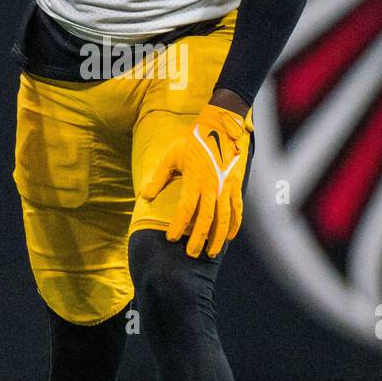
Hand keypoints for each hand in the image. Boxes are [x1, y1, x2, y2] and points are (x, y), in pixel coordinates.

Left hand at [141, 103, 252, 258]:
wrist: (222, 126)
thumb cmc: (193, 140)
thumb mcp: (172, 155)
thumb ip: (159, 177)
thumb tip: (144, 196)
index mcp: (195, 179)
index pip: (186, 209)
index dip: (178, 225)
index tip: (170, 238)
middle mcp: (212, 186)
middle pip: (206, 219)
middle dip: (198, 239)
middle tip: (191, 254)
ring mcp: (226, 187)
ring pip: (224, 219)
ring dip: (217, 238)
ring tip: (210, 253)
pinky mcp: (236, 186)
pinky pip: (237, 210)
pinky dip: (234, 225)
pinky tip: (229, 237)